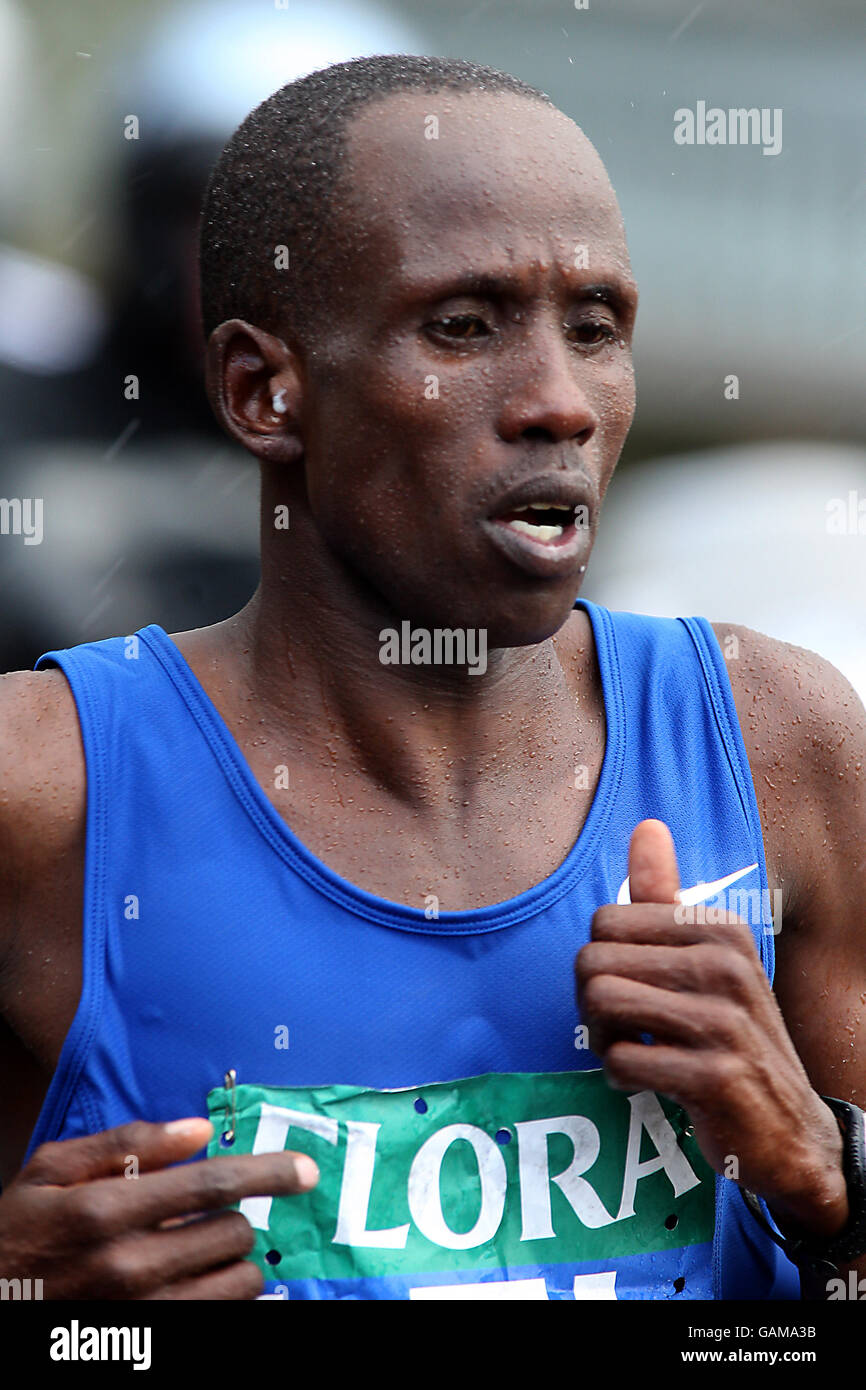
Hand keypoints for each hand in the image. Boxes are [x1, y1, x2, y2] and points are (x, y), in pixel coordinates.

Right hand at [0, 1117, 317, 1298]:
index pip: (213, 1184)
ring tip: (202, 1254)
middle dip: (232, 1218)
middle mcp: (129, 1266)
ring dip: (233, 1263)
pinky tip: (204, 1285)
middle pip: (234, 1234)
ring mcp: (141, 1315)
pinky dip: (226, 1300)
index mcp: (107, 1210)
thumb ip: (128, 1142)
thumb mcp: (51, 1170)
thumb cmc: (16, 1231)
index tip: (305, 1170)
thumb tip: (198, 1130)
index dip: (268, 1173)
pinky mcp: (150, 1347)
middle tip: (206, 1217)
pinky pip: (223, 1322)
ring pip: (238, 1285)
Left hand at [575, 819, 847, 1237]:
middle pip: (592, 962)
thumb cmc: (729, 1034)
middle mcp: (725, 964)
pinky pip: (620, 1060)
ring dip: (604, 1039)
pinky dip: (621, 1076)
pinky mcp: (714, 1075)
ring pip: (600, 1004)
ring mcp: (723, 1020)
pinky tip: (652, 1082)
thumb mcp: (708, 958)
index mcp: (718, 928)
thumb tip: (647, 826)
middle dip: (593, 1003)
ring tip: (638, 1050)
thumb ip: (667, 896)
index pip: (604, 920)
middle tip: (629, 1027)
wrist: (788, 1127)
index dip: (603, 962)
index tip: (635, 989)